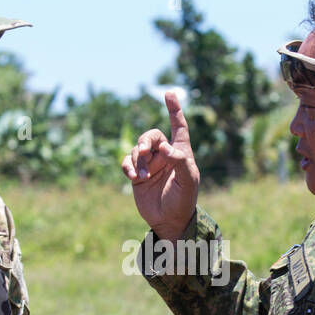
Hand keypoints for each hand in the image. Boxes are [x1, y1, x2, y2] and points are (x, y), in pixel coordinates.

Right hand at [121, 90, 200, 241]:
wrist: (169, 221)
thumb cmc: (183, 200)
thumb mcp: (187, 182)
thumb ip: (179, 162)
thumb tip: (164, 147)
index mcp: (180, 152)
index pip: (178, 126)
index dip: (174, 110)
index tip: (169, 93)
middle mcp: (164, 155)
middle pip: (151, 136)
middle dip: (145, 140)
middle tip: (144, 150)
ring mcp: (149, 164)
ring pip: (137, 149)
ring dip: (137, 160)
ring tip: (141, 176)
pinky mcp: (136, 174)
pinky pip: (127, 162)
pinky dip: (127, 166)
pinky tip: (132, 176)